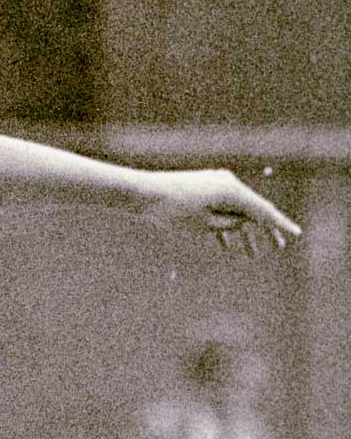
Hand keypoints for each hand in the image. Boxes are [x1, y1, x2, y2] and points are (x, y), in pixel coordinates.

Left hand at [139, 168, 300, 256]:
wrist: (142, 193)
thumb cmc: (172, 210)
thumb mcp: (205, 224)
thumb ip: (230, 223)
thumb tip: (244, 222)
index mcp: (232, 190)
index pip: (263, 210)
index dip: (280, 225)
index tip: (296, 235)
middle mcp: (226, 183)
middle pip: (252, 209)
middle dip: (265, 230)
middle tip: (278, 248)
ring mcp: (213, 185)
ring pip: (235, 211)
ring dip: (243, 233)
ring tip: (251, 255)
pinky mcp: (201, 190)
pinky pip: (220, 210)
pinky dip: (224, 227)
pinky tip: (226, 247)